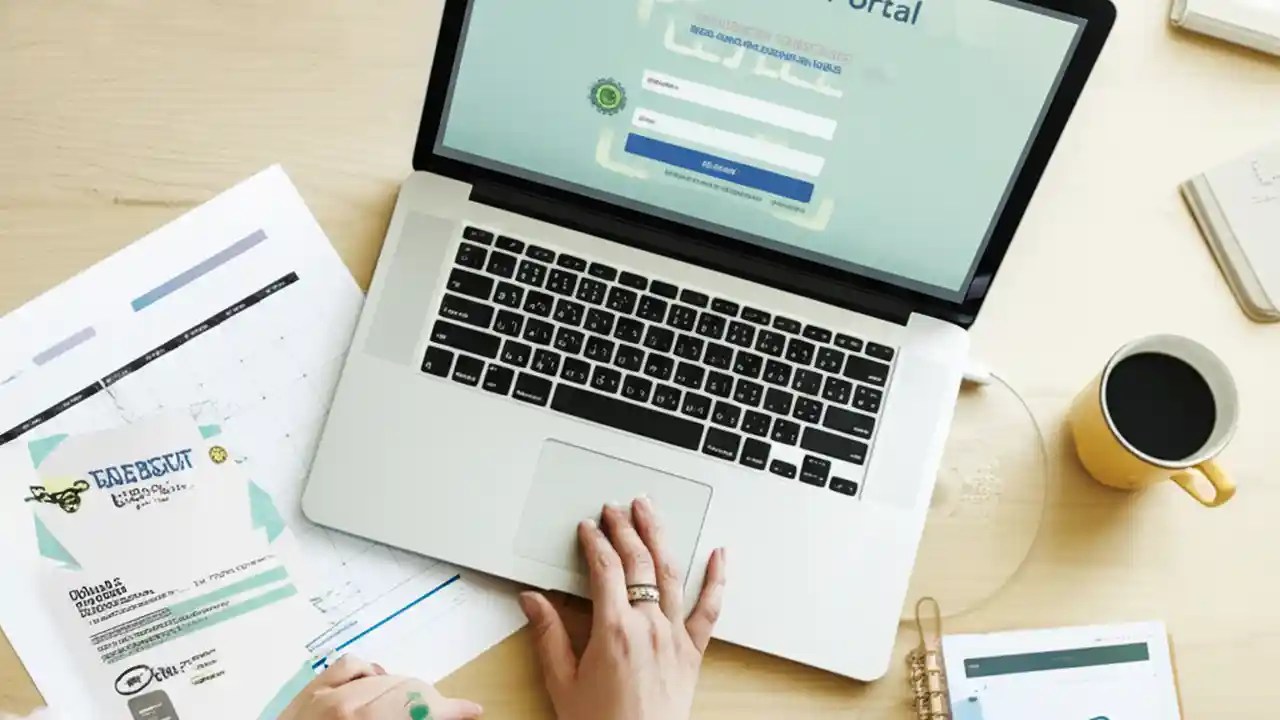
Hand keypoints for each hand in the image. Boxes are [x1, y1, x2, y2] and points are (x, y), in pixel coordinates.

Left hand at [278, 655, 483, 719]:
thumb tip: (439, 715)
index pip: (426, 706)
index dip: (455, 709)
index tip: (471, 711)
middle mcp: (347, 709)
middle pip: (409, 688)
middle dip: (431, 702)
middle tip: (440, 714)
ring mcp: (326, 697)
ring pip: (384, 675)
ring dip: (402, 688)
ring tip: (406, 706)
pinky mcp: (309, 693)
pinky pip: (349, 666)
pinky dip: (367, 673)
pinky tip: (372, 686)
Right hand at [520, 497, 727, 719]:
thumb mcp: (563, 682)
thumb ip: (548, 635)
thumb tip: (531, 599)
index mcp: (613, 630)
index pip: (605, 569)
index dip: (594, 542)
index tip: (587, 527)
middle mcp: (648, 626)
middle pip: (638, 561)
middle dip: (625, 528)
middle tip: (615, 508)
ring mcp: (675, 636)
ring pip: (671, 573)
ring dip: (660, 536)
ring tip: (651, 511)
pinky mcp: (693, 652)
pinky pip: (710, 609)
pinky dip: (717, 578)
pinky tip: (720, 554)